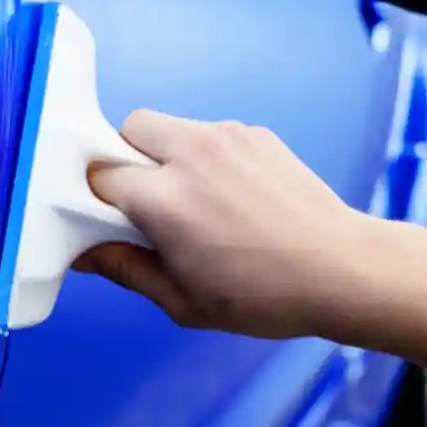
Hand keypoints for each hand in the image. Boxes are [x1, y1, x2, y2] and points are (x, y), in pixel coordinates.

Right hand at [73, 110, 373, 338]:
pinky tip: (228, 196)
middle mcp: (191, 155)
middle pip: (126, 128)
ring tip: (190, 200)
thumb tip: (86, 253)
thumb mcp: (183, 301)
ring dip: (163, 154)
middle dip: (123, 159)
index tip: (107, 219)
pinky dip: (203, 156)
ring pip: (169, 126)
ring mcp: (227, 137)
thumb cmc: (264, 295)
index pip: (98, 175)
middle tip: (141, 200)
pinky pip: (209, 133)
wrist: (339, 269)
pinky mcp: (255, 134)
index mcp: (164, 200)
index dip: (96, 199)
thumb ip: (125, 269)